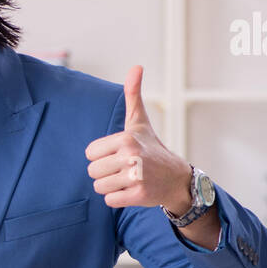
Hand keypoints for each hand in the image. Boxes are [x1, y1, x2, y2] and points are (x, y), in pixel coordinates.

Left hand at [85, 65, 191, 213]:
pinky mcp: (139, 195)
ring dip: (111, 186)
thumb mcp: (140, 121)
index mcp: (125, 138)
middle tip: (123, 169)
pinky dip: (118, 198)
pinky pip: (110, 201)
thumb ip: (133, 95)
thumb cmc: (152, 148)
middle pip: (92, 171)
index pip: (90, 154)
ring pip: (100, 187)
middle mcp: (131, 156)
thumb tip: (136, 66)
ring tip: (127, 179)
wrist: (176, 178)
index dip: (101, 156)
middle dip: (105, 173)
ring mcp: (136, 177)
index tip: (118, 154)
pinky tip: (132, 190)